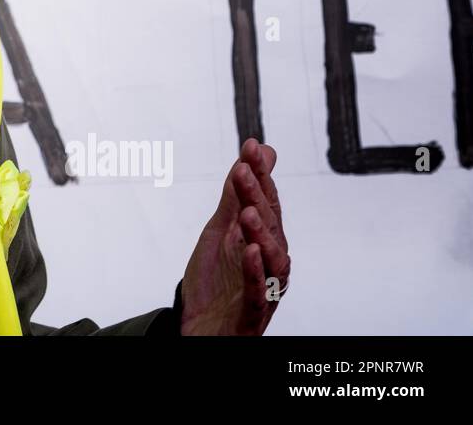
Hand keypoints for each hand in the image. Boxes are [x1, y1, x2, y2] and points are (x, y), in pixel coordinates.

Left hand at [179, 137, 290, 334]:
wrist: (199, 327)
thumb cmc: (217, 279)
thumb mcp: (220, 229)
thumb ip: (236, 194)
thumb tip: (256, 150)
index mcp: (261, 238)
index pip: (266, 201)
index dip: (260, 174)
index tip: (251, 146)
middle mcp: (268, 260)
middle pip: (270, 225)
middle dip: (257, 196)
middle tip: (244, 170)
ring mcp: (264, 287)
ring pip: (272, 259)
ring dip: (261, 234)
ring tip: (248, 212)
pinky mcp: (253, 312)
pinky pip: (260, 292)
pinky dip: (256, 272)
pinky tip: (248, 252)